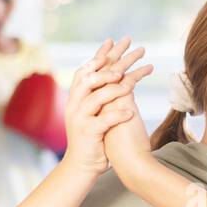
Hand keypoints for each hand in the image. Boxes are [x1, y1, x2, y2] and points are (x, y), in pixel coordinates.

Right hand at [58, 38, 152, 177]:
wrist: (81, 166)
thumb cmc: (94, 139)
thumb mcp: (97, 114)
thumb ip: (102, 97)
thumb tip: (115, 78)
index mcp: (77, 98)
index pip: (87, 69)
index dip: (99, 54)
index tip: (113, 40)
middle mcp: (76, 104)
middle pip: (92, 77)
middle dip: (111, 63)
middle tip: (129, 51)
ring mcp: (80, 118)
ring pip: (96, 97)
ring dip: (114, 88)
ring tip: (130, 82)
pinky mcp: (88, 133)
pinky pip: (103, 121)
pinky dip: (117, 115)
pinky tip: (131, 112)